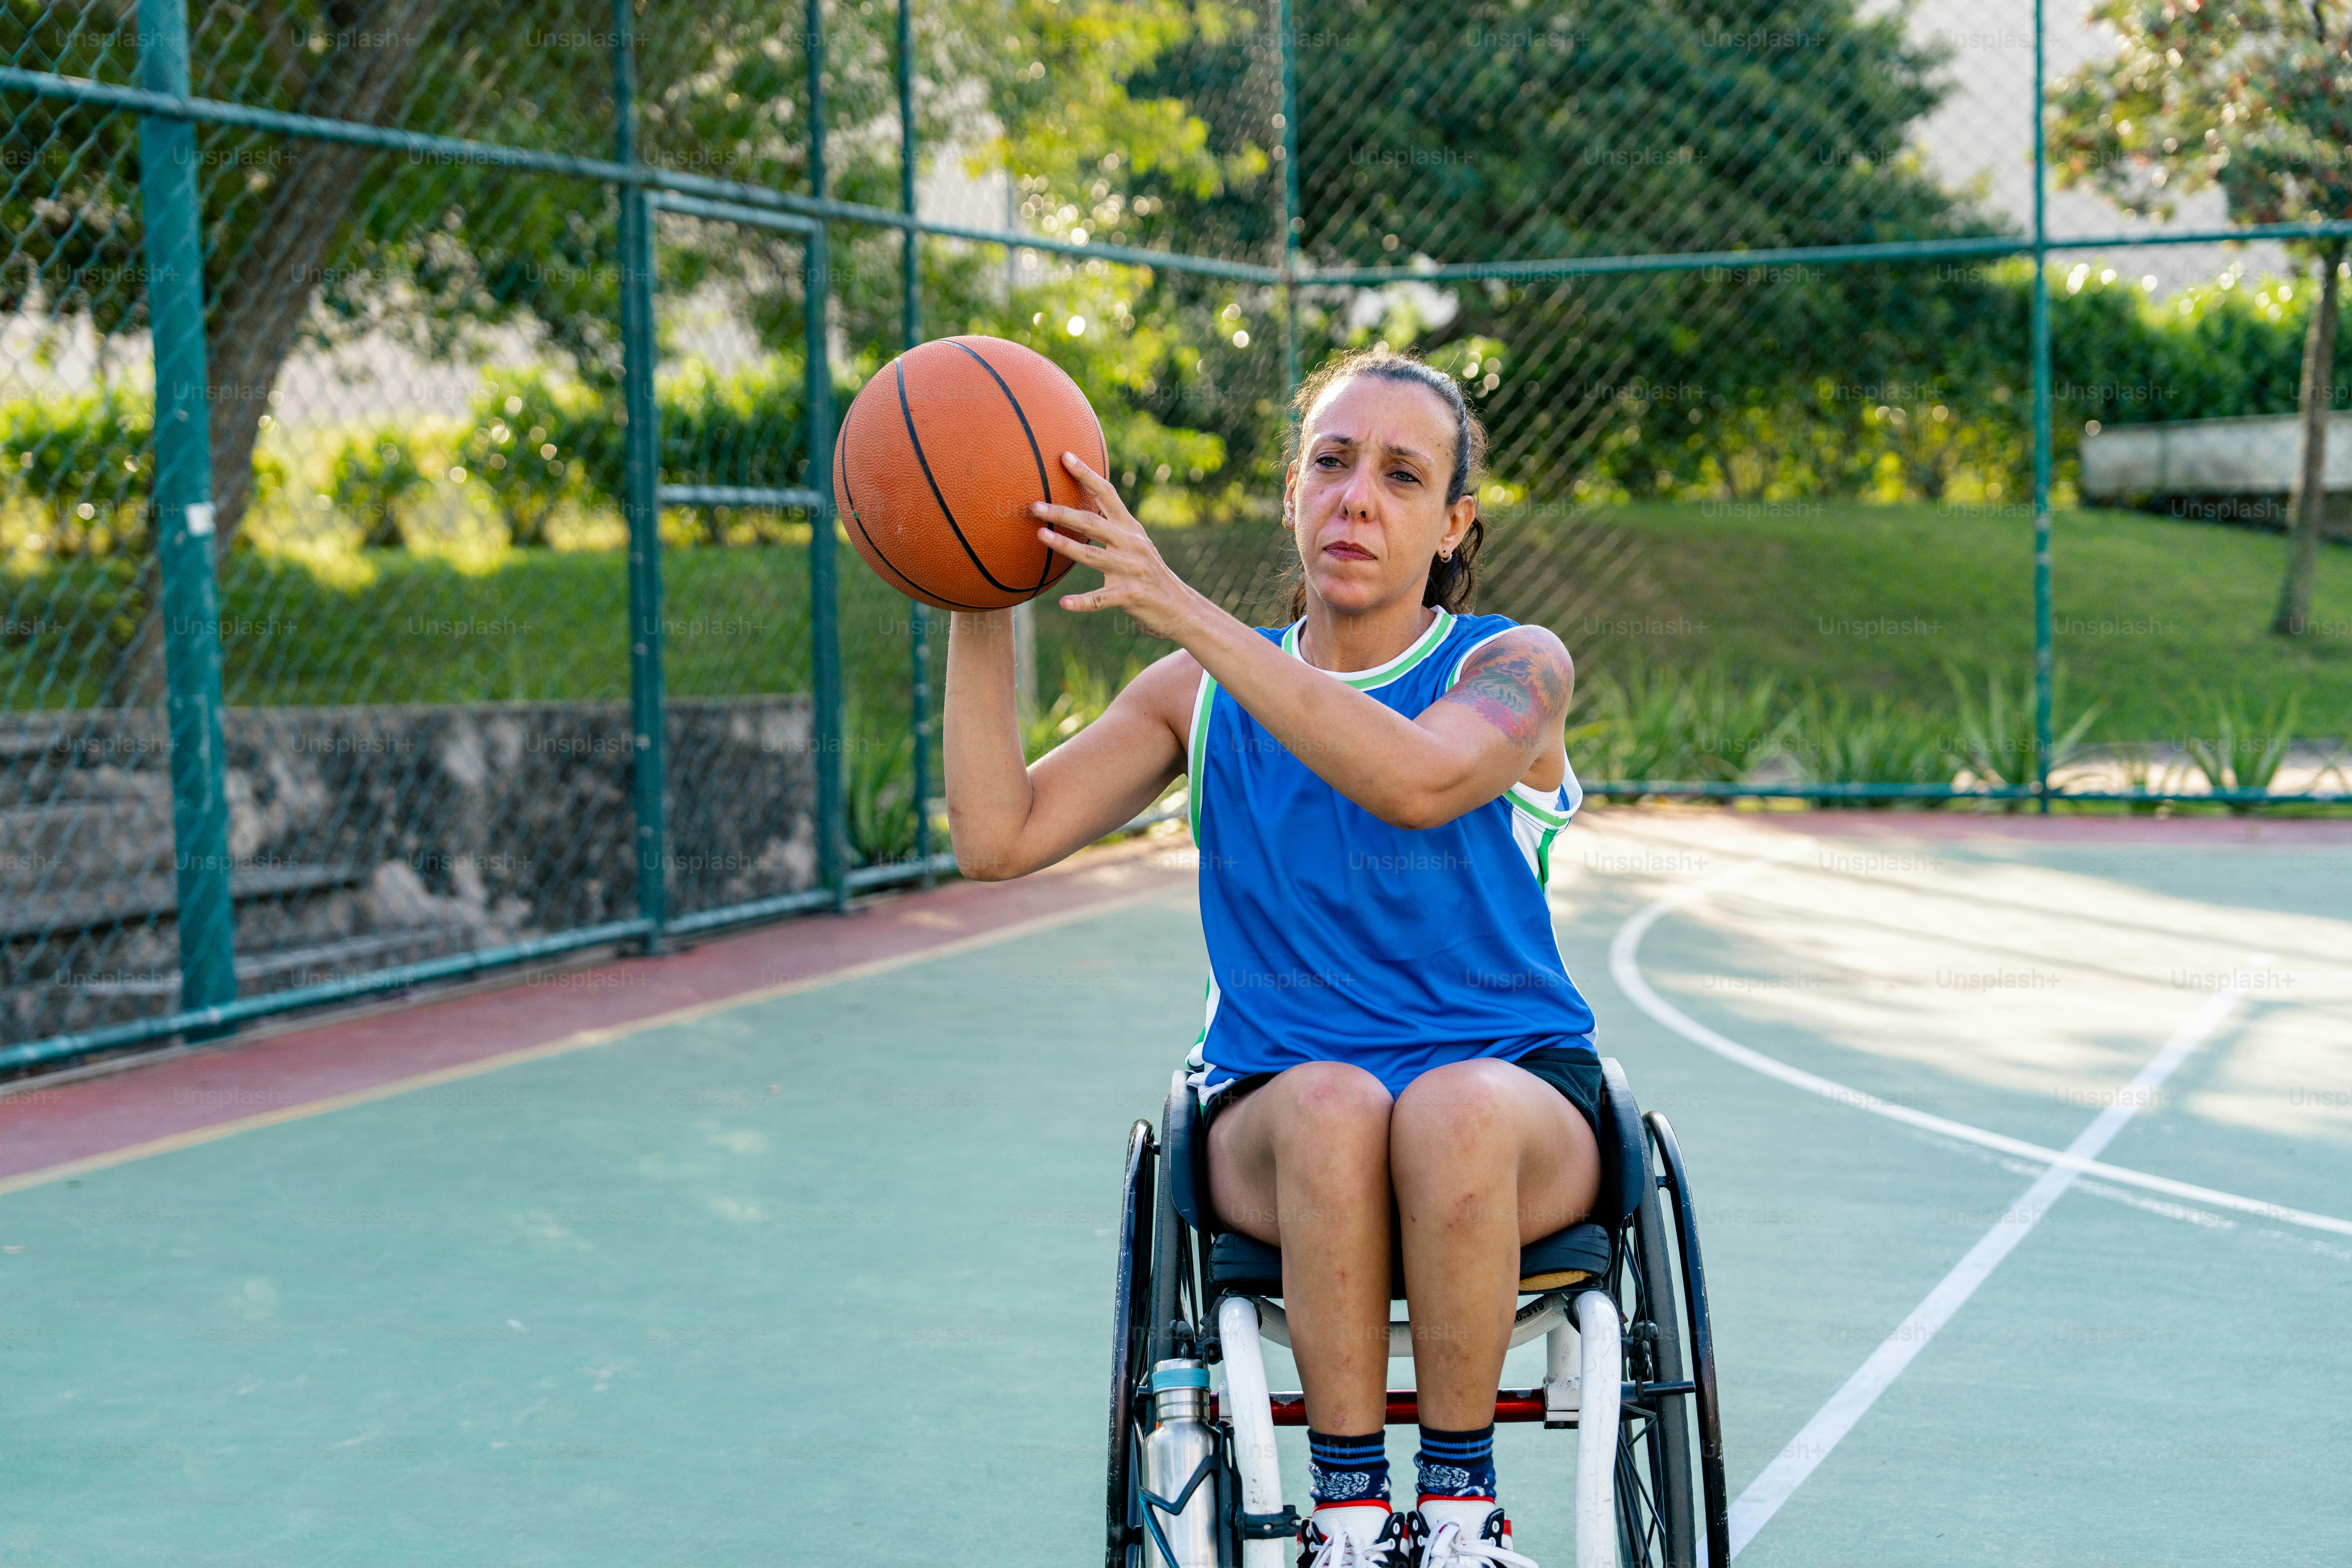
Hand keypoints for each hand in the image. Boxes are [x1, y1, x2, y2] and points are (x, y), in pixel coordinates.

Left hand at [1033, 452, 1205, 641]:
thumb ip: (1112, 528)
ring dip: (1065, 546)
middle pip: (1093, 523)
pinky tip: (1064, 603)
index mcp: (1131, 528)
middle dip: (1063, 512)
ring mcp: (1132, 570)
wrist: (1180, 608)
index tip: (1064, 456)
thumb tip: (1079, 513)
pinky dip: (1082, 602)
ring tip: (1041, 535)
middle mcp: (1132, 544)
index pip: (1107, 494)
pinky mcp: (1131, 596)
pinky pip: (1101, 599)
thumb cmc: (1148, 575)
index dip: (1086, 474)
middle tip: (1034, 505)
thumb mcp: (1135, 545)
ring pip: (1092, 556)